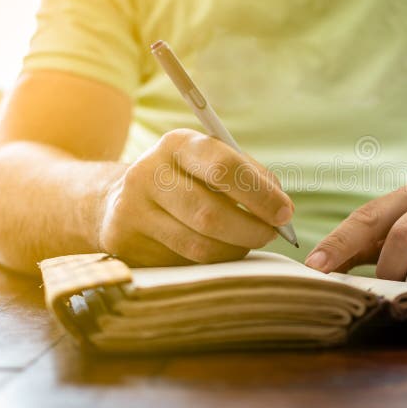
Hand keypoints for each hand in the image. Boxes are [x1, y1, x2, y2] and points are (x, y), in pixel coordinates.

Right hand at [97, 128, 292, 266]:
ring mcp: (132, 210)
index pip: (224, 167)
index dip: (260, 194)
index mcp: (177, 144)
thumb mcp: (212, 163)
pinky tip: (219, 252)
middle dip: (251, 229)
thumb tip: (282, 210)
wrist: (121, 200)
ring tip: (248, 241)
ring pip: (199, 245)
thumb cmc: (187, 180)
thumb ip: (249, 178)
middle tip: (272, 234)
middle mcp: (148, 173)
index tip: (285, 213)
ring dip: (234, 249)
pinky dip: (211, 262)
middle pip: (210, 213)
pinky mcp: (125, 242)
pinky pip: (183, 263)